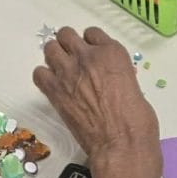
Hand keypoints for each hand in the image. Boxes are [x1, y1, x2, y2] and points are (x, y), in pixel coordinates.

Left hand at [34, 26, 160, 162]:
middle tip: (74, 60)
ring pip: (50, 48)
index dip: (91, 44)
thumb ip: (116, 74)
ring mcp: (68, 72)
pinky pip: (39, 73)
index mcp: (112, 52)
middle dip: (69, 45)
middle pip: (67, 34)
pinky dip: (45, 77)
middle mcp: (88, 56)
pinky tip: (54, 86)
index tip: (92, 56)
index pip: (93, 33)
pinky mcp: (54, 90)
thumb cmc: (137, 120)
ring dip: (55, 57)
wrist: (121, 144)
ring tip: (62, 71)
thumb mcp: (133, 85)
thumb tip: (108, 79)